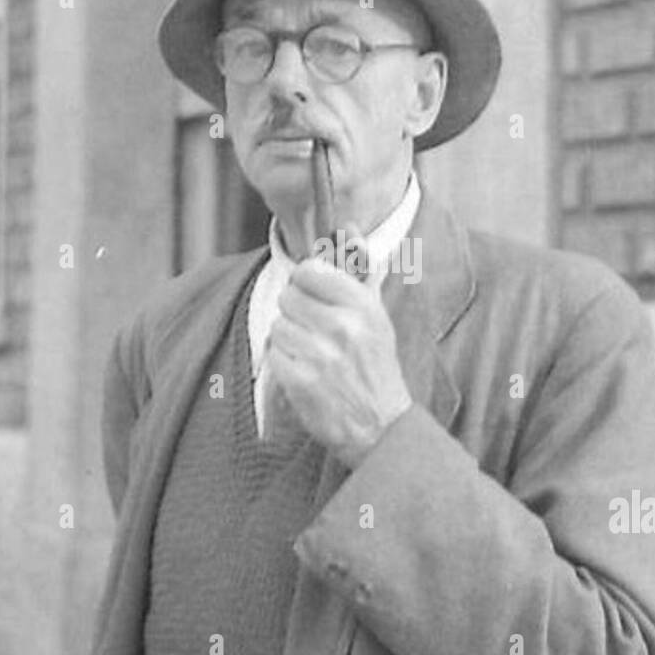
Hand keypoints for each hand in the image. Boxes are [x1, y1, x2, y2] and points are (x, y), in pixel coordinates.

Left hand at [266, 234, 412, 467]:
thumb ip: (361, 270)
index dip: (306, 284)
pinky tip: (304, 373)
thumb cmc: (376, 367)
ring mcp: (320, 355)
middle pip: (288, 297)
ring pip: (278, 326)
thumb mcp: (376, 315)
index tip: (315, 299)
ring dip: (289, 340)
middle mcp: (342, 326)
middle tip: (314, 332)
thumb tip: (351, 228)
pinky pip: (273, 355)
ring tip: (311, 355)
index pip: (309, 270)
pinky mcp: (301, 382)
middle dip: (296, 314)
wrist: (380, 426)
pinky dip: (284, 364)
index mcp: (362, 305)